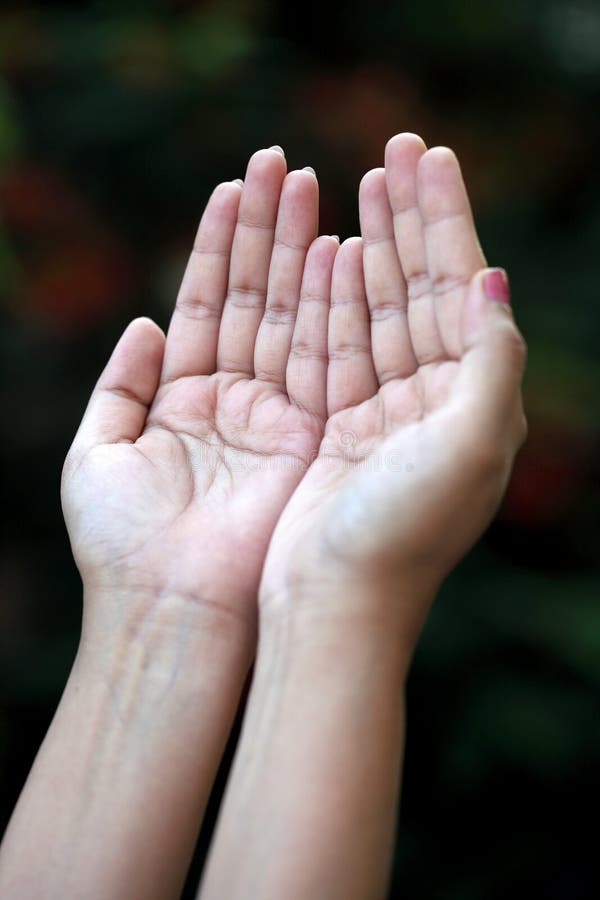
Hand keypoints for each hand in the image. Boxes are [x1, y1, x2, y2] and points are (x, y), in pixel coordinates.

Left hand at [61, 148, 337, 629]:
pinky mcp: (310, 437)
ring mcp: (276, 415)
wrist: (172, 609)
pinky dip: (327, 305)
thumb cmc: (122, 543)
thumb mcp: (98, 453)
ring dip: (299, 252)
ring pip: (290, 317)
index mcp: (181, 401)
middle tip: (283, 161)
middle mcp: (234, 401)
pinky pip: (320, 358)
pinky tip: (335, 249)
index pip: (205, 304)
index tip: (235, 186)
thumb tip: (142, 320)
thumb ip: (119, 385)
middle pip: (252, 299)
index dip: (217, 245)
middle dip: (266, 230)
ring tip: (311, 185)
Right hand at [260, 134, 526, 642]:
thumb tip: (495, 279)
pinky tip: (333, 255)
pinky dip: (337, 300)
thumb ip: (491, 361)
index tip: (430, 157)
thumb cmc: (402, 536)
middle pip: (424, 289)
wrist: (335, 607)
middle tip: (395, 149)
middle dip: (412, 220)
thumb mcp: (469, 445)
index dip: (447, 220)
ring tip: (364, 183)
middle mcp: (439, 403)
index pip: (464, 290)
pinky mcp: (342, 428)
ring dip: (376, 248)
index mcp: (477, 402)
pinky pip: (341, 348)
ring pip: (381, 311)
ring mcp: (388, 413)